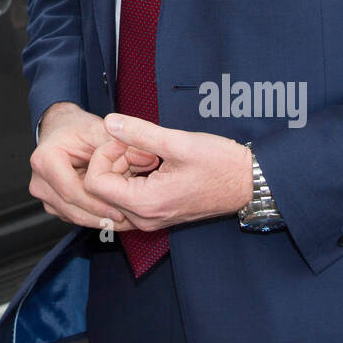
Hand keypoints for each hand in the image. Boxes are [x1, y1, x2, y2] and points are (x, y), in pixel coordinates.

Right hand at [29, 102, 158, 231]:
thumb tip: (148, 157)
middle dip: (102, 216)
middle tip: (129, 221)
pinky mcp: (52, 203)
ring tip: (126, 220)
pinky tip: (113, 215)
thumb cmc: (77, 129)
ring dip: (100, 219)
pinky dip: (94, 217)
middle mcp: (40, 181)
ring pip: (74, 216)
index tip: (120, 211)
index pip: (72, 191)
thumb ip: (121, 144)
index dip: (98, 204)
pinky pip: (74, 215)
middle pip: (73, 208)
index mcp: (46, 160)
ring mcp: (44, 194)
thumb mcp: (99, 129)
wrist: (62, 129)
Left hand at [83, 113, 253, 229]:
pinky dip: (132, 176)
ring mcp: (150, 219)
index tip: (125, 140)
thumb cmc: (220, 164)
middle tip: (139, 145)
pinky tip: (153, 162)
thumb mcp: (178, 142)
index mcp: (146, 204)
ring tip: (149, 152)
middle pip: (101, 188)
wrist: (249, 183)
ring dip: (123, 167)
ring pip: (114, 192)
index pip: (94, 182)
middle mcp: (144, 218)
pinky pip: (128, 197)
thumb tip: (110, 122)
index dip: (103, 155)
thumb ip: (139, 133)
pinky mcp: (157, 214)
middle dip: (113, 160)